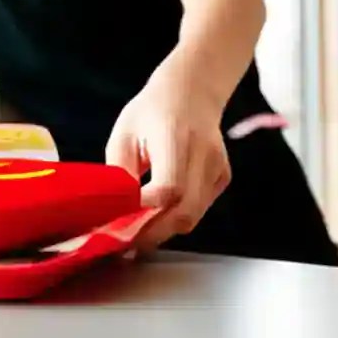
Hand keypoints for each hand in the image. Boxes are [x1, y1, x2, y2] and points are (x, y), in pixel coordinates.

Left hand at [105, 74, 231, 250]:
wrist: (191, 91)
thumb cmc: (150, 111)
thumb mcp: (124, 133)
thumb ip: (121, 171)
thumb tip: (115, 209)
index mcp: (176, 137)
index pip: (168, 187)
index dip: (145, 213)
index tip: (119, 225)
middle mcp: (204, 155)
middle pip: (185, 212)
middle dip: (152, 234)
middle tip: (124, 245)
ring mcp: (218, 169)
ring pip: (193, 216)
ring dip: (164, 231)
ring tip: (134, 238)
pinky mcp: (222, 178)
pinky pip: (199, 209)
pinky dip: (176, 219)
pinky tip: (155, 220)